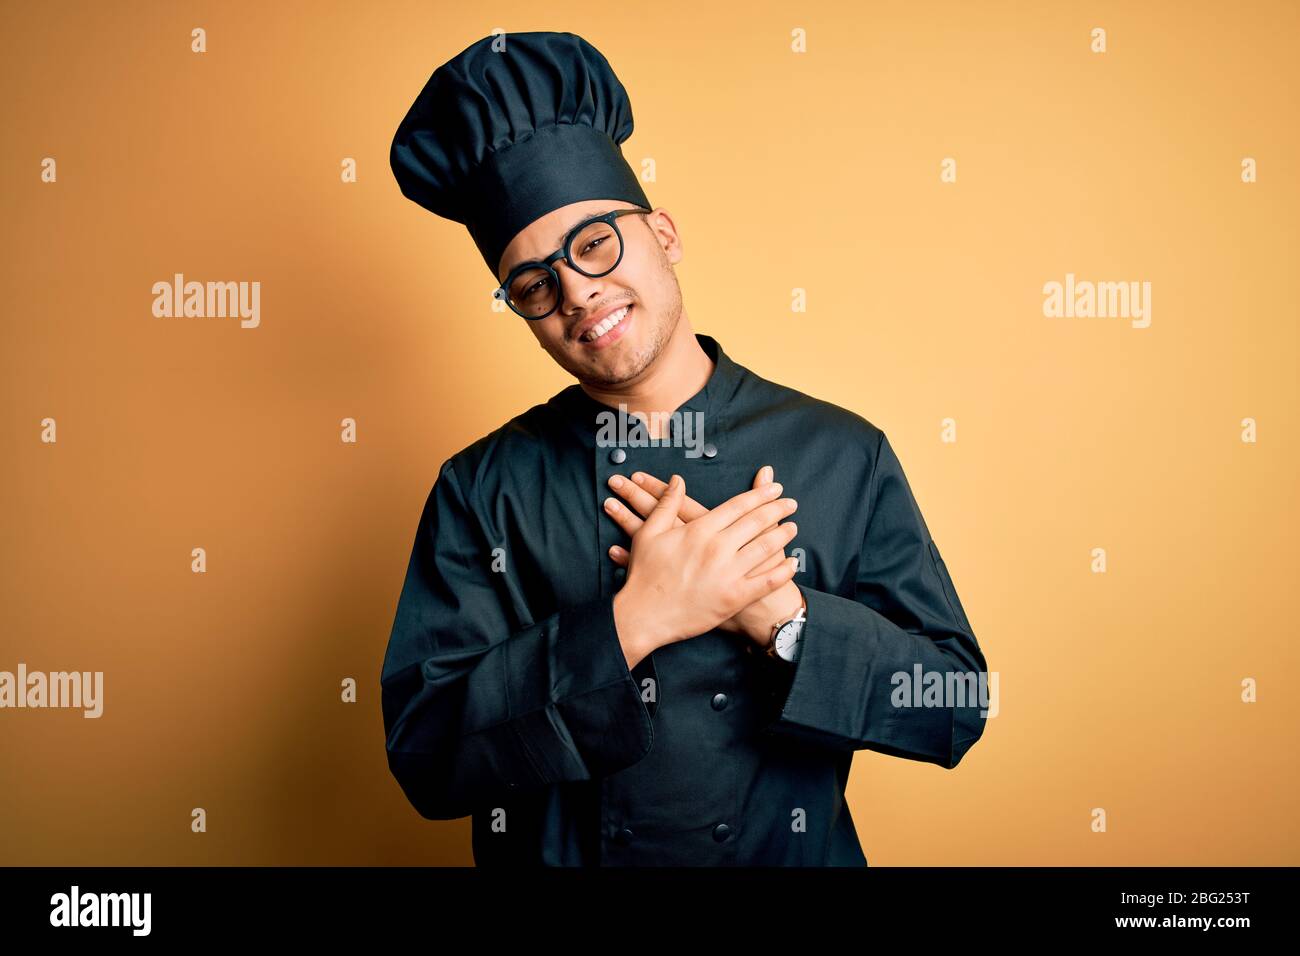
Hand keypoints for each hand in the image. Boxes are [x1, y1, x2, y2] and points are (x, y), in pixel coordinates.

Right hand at [603, 467, 804, 647]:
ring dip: (783, 536)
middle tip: (791, 503)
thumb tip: (677, 479)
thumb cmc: (644, 574)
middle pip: (757, 522)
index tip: (774, 487)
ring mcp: (728, 573)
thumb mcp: (649, 533)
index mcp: (700, 530)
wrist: (644, 615)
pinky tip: (792, 563)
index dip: (760, 494)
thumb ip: (666, 504)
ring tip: (793, 527)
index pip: (738, 505)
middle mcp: (717, 548)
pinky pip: (767, 581)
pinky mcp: (734, 598)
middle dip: (778, 510)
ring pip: (765, 548)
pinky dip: (783, 571)